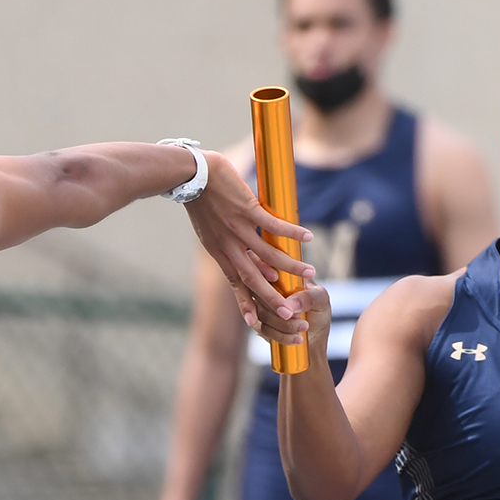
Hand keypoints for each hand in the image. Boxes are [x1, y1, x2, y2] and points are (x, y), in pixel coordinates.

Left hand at [182, 153, 314, 322]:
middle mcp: (229, 245)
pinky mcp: (247, 209)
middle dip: (273, 298)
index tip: (256, 324)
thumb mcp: (208, 229)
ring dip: (291, 265)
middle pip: (254, 278)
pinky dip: (291, 232)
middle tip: (291, 315)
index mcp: (218, 251)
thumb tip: (251, 255)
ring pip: (268, 254)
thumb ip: (226, 245)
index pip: (235, 283)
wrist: (189, 175)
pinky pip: (273, 225)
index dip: (246, 303)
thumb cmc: (199, 199)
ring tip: (310, 273)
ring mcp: (238, 228)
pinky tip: (308, 237)